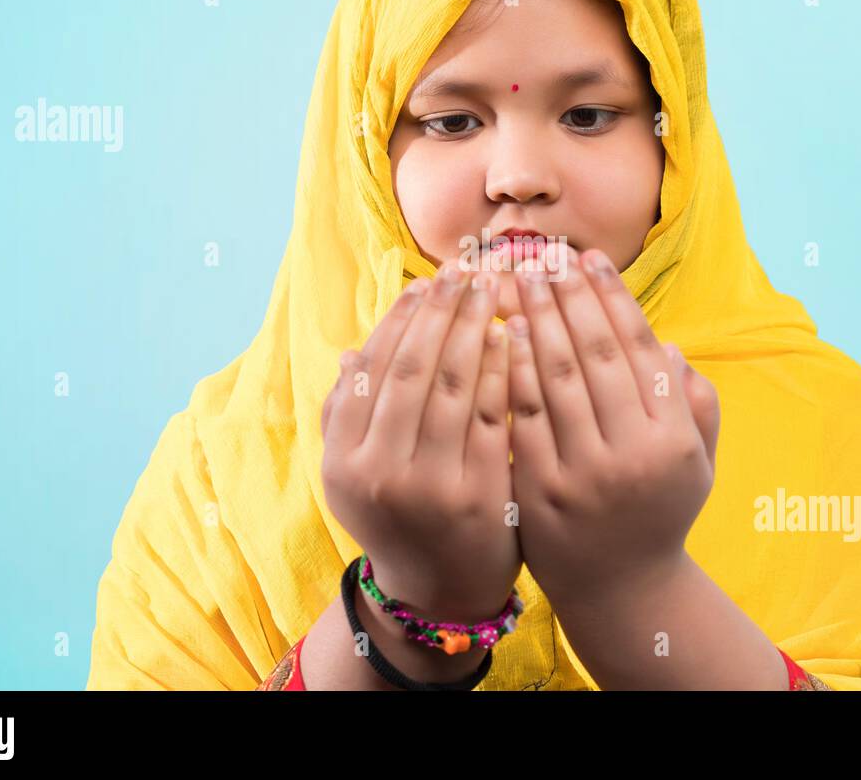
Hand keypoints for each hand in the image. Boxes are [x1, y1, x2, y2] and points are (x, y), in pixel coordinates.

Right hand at [320, 261, 520, 622]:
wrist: (439, 591)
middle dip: (443, 310)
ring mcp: (429, 487)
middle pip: (414, 368)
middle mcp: (378, 473)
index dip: (402, 318)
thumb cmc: (399, 515)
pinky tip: (517, 336)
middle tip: (468, 269)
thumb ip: (348, 415)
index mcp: (343, 460)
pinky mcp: (479, 497)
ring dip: (475, 328)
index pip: (374, 368)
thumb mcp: (355, 473)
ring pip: (454, 386)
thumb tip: (351, 350)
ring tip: (494, 290)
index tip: (429, 279)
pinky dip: (503, 370)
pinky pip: (492, 416)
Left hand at [505, 243, 719, 605]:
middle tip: (544, 256)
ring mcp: (582, 476)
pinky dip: (509, 369)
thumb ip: (695, 401)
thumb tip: (664, 343)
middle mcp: (633, 454)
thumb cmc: (660, 509)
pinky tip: (501, 334)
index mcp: (675, 438)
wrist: (621, 587)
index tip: (587, 259)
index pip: (639, 349)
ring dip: (535, 321)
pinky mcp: (537, 492)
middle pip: (595, 354)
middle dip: (567, 296)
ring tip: (518, 280)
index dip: (612, 297)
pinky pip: (520, 417)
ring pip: (555, 379)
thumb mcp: (698, 460)